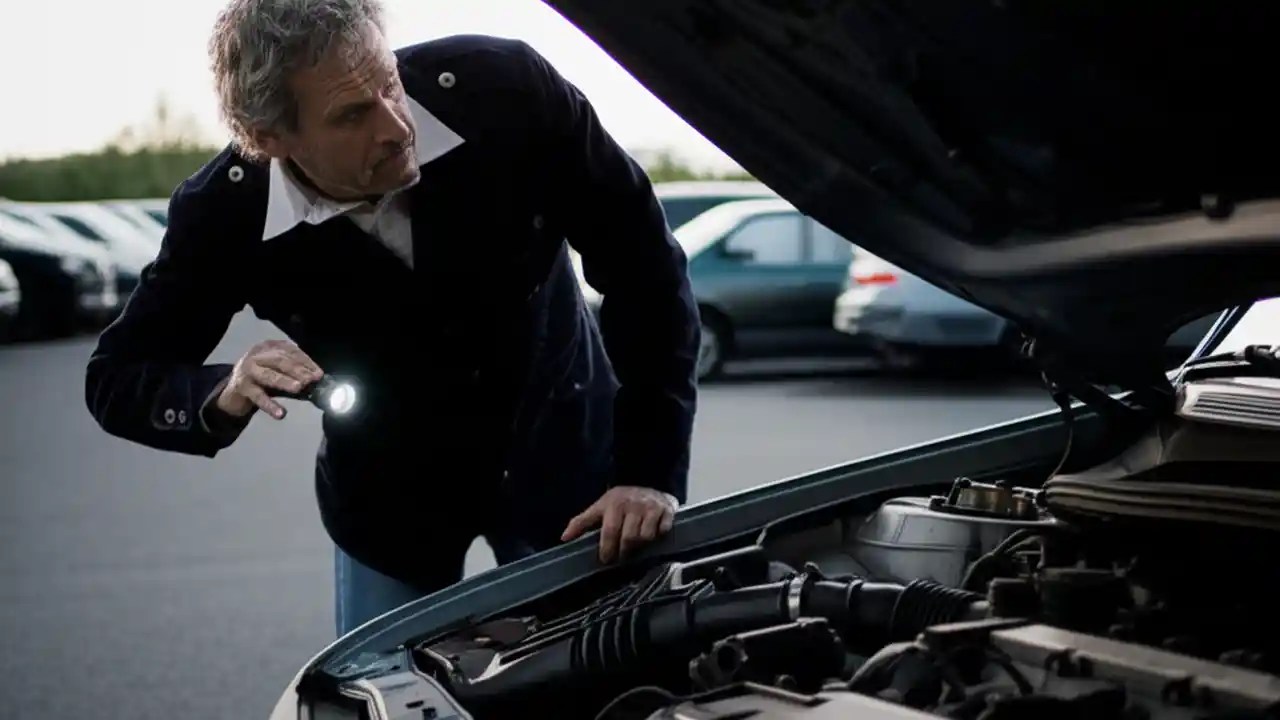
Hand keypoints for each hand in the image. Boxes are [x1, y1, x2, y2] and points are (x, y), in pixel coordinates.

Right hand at [216, 339, 323, 419]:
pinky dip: (270, 405)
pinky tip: (281, 413)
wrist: (232, 393)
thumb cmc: (261, 381)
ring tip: (299, 388)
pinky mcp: (241, 388)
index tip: (318, 373)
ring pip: (269, 375)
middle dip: (298, 370)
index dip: (306, 361)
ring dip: (285, 381)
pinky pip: (258, 397)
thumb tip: (315, 381)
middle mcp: (256, 355)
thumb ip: (294, 374)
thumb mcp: (278, 372)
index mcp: (268, 348)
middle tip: (311, 380)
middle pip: (280, 360)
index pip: (290, 351)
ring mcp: (247, 371)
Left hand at [561, 486, 677, 562]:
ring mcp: (651, 507)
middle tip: (622, 555)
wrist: (651, 484)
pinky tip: (654, 534)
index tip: (606, 560)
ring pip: (646, 537)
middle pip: (629, 537)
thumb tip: (564, 538)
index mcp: (614, 504)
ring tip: (637, 545)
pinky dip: (659, 536)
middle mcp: (633, 504)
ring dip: (641, 545)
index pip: (610, 531)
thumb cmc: (622, 501)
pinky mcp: (667, 510)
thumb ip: (582, 522)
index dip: (607, 549)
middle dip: (624, 551)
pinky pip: (663, 531)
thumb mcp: (600, 507)